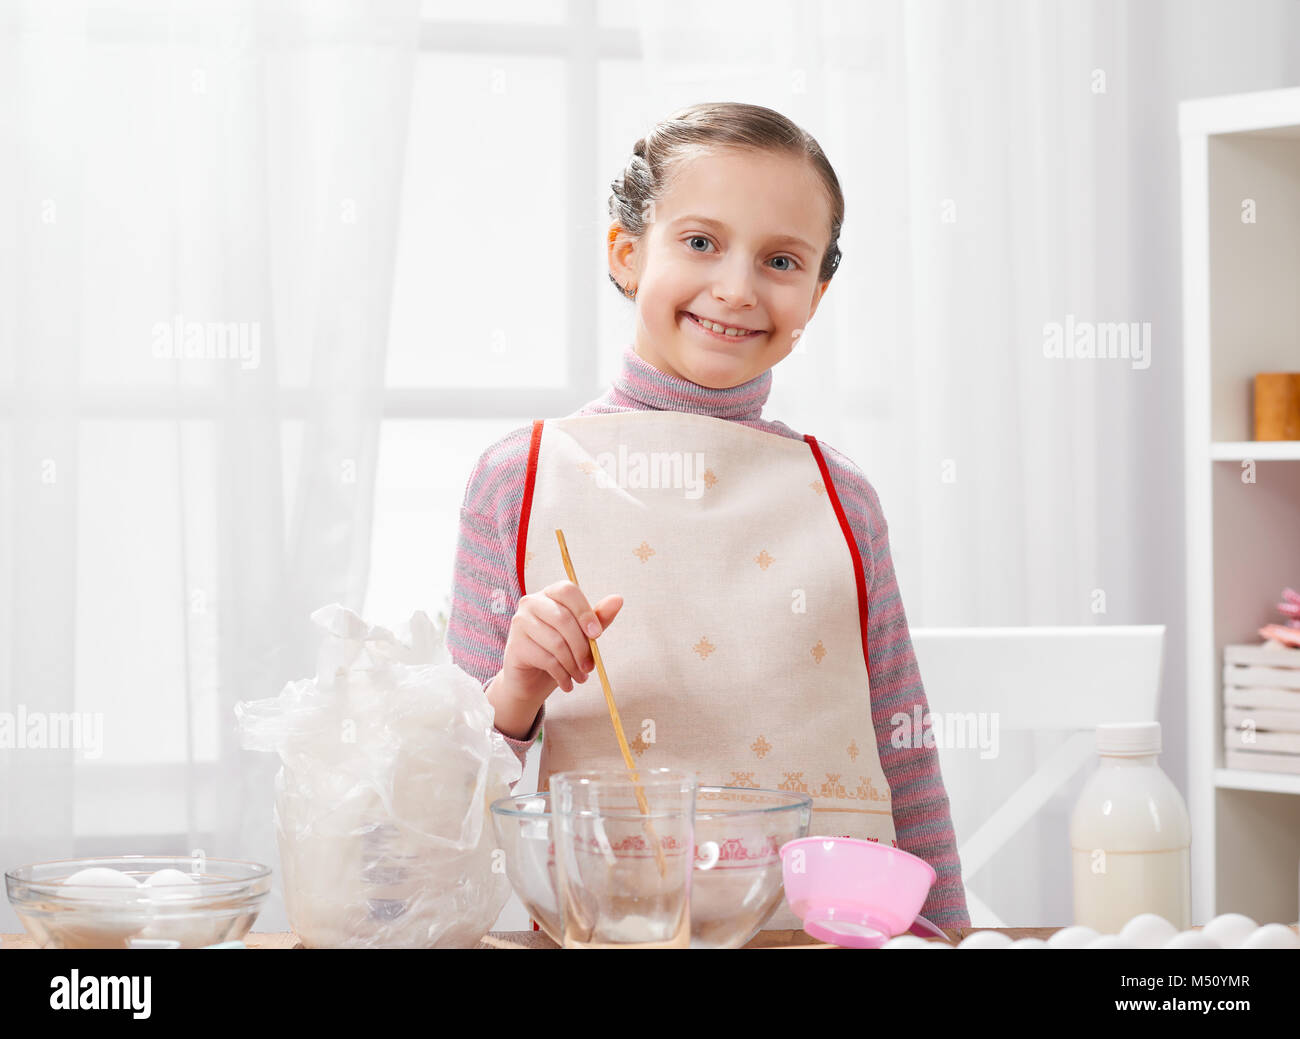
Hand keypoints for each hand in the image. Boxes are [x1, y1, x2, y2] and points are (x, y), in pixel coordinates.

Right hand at [497, 581, 623, 708]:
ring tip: (581, 678)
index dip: (585, 612)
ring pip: (556, 642)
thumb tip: (618, 599)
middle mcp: (531, 603)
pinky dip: (562, 675)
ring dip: (574, 665)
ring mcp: (520, 623)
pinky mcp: (515, 645)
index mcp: (550, 594)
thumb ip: (598, 618)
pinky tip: (567, 683)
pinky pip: (546, 659)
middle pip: (563, 619)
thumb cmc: (558, 652)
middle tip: (591, 666)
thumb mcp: (581, 635)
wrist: (530, 680)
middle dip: (582, 647)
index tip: (597, 635)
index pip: (568, 591)